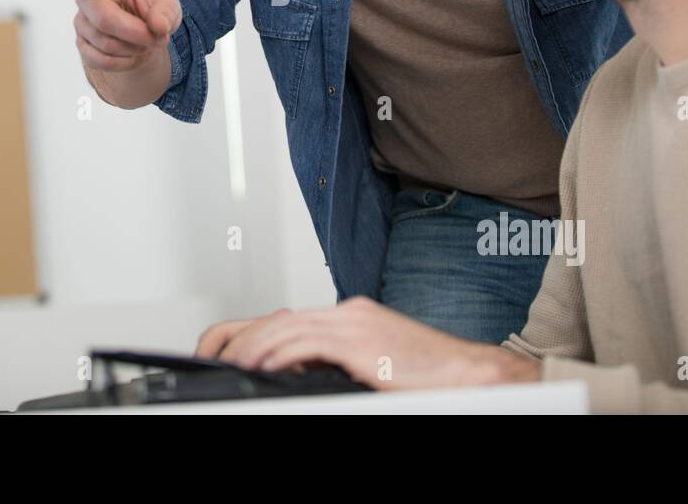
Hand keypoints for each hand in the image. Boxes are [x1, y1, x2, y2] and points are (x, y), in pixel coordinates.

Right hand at [36, 0, 181, 73]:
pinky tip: (134, 54)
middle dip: (134, 32)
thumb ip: (165, 13)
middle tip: (158, 36)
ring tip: (145, 41)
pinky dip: (126, 62)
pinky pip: (102, 61)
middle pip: (104, 20)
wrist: (145, 32)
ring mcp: (81, 24)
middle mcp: (87, 0)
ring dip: (135, 48)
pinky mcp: (83, 46)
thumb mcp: (168, 5)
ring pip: (107, 45)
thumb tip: (158, 27)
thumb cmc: (152, 9)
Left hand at [214, 296, 541, 390]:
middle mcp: (348, 313)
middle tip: (217, 358)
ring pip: (287, 328)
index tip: (229, 351)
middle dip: (242, 338)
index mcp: (350, 315)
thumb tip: (301, 370)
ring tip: (232, 365)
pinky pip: (310, 344)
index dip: (253, 333)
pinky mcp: (363, 344)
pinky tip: (265, 367)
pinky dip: (281, 354)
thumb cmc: (428, 373)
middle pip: (279, 319)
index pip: (288, 318)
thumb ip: (338, 360)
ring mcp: (356, 325)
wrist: (470, 374)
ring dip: (254, 348)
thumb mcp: (373, 362)